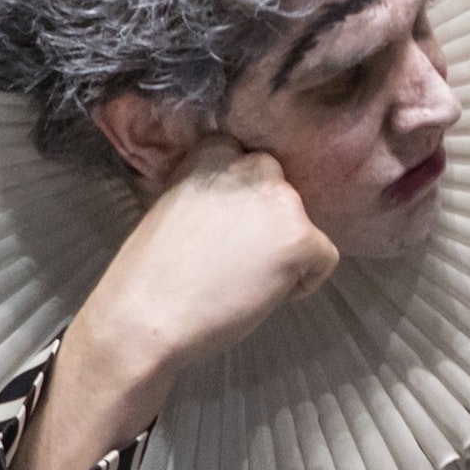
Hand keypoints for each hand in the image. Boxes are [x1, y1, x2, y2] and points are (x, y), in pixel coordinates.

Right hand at [85, 139, 339, 380]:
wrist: (144, 315)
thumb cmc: (150, 273)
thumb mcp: (175, 206)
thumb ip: (212, 193)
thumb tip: (240, 206)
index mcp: (214, 154)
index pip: (249, 159)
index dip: (244, 198)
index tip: (227, 226)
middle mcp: (251, 168)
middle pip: (281, 192)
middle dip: (268, 221)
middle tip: (240, 256)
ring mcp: (280, 201)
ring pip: (303, 225)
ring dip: (285, 250)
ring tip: (246, 278)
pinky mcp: (300, 238)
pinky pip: (325, 259)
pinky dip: (304, 282)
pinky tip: (265, 295)